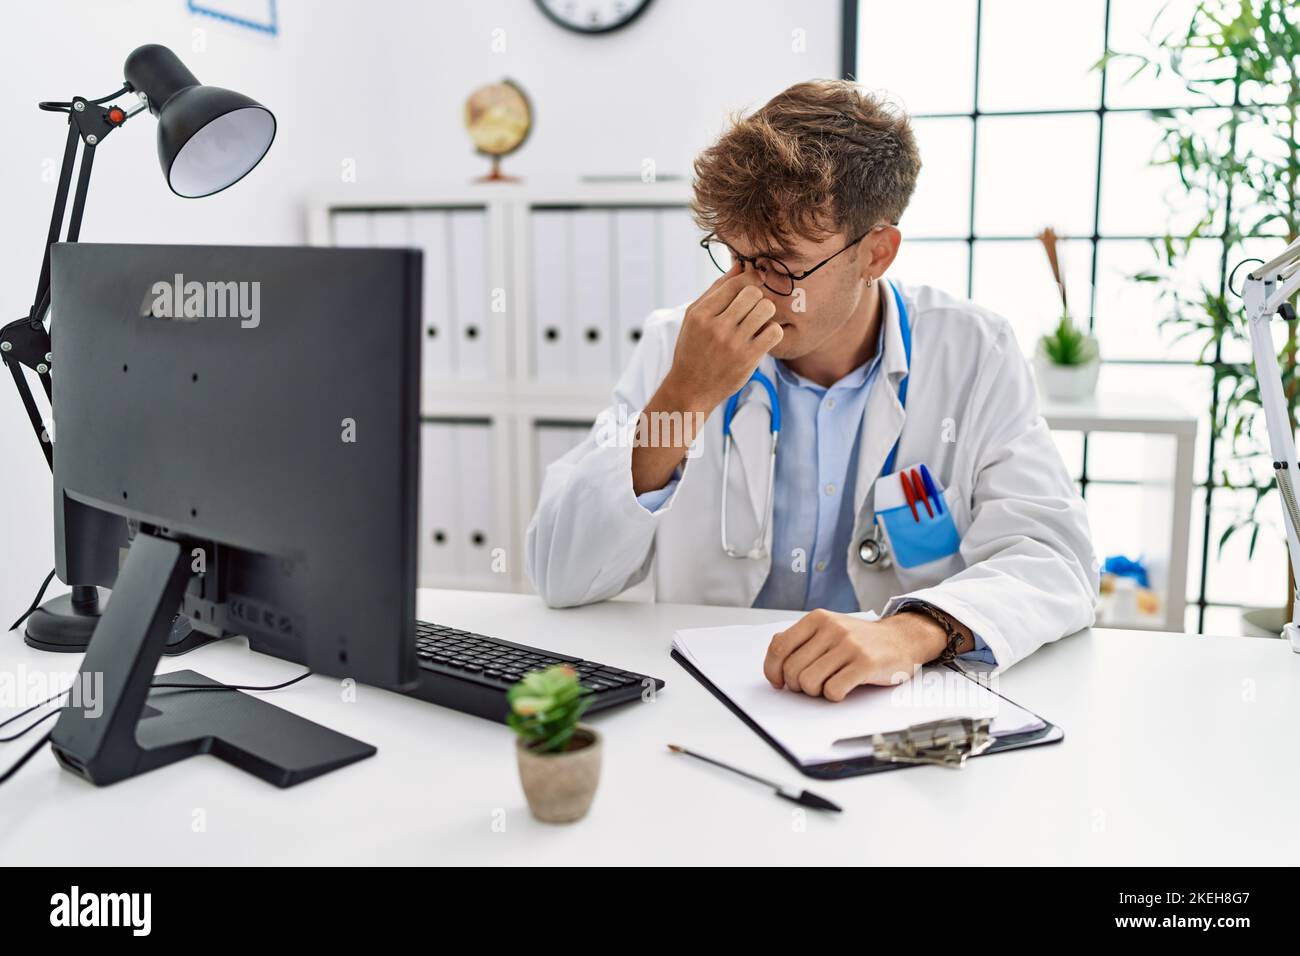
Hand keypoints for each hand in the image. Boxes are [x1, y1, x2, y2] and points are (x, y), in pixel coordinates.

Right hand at [662, 260, 783, 411]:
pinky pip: (774, 332)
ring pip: (766, 309)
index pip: (735, 282)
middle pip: (753, 293)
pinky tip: (763, 337)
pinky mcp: (748, 358)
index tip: (756, 281)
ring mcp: (733, 343)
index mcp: (701, 314)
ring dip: (766, 313)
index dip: (750, 278)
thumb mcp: (694, 317)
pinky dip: (773, 331)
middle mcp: (716, 327)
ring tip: (758, 322)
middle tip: (753, 308)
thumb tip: (739, 265)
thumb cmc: (693, 349)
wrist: (690, 388)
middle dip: (757, 297)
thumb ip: (715, 291)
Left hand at [762, 609, 957, 700]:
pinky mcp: (865, 664)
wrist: (901, 639)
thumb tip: (774, 659)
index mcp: (818, 619)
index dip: (773, 670)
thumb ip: (801, 638)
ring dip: (815, 692)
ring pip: (809, 682)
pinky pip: (833, 691)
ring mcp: (849, 646)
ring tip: (828, 685)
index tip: (778, 682)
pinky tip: (843, 688)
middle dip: (797, 685)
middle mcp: (832, 629)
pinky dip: (833, 696)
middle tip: (811, 685)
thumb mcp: (828, 628)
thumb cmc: (860, 639)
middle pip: (792, 669)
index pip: (779, 647)